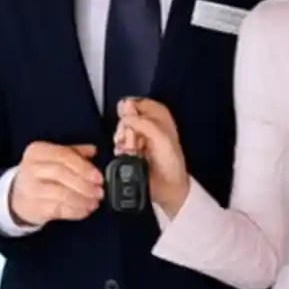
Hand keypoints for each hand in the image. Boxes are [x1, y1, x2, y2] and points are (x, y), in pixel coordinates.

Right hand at [9, 141, 104, 225]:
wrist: (16, 196)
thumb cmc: (40, 174)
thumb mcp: (53, 157)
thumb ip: (73, 152)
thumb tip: (93, 150)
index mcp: (37, 151)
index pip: (64, 155)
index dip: (84, 167)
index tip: (98, 177)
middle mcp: (32, 168)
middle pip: (62, 174)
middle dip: (85, 184)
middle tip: (99, 191)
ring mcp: (32, 189)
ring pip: (62, 194)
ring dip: (83, 199)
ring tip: (94, 201)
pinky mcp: (36, 207)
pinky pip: (60, 209)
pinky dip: (76, 211)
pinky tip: (85, 210)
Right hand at [114, 98, 189, 216]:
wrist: (167, 186)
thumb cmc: (170, 163)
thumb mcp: (160, 138)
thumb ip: (143, 122)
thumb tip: (125, 112)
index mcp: (158, 114)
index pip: (134, 102)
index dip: (130, 114)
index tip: (133, 124)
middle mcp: (148, 122)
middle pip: (124, 117)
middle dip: (126, 130)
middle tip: (136, 142)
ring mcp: (139, 136)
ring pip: (119, 131)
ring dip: (123, 142)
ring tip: (134, 152)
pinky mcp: (131, 149)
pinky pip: (117, 143)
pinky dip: (120, 150)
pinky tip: (128, 156)